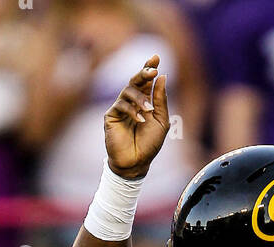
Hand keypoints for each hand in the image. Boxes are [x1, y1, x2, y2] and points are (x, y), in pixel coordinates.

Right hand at [105, 54, 169, 179]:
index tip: (156, 56)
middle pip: (135, 80)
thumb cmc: (149, 144)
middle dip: (144, 73)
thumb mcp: (161, 121)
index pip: (146, 81)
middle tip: (152, 70)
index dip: (150, 67)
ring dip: (140, 98)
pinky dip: (132, 111)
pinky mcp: (111, 116)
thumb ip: (161, 100)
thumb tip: (162, 76)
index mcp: (145, 101)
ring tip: (148, 109)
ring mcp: (120, 108)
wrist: (136, 163)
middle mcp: (132, 102)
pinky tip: (140, 120)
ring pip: (128, 91)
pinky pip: (121, 105)